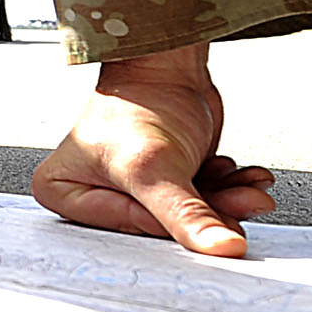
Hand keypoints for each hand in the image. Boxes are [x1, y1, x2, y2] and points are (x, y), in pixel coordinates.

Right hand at [31, 44, 276, 255]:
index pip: (126, 230)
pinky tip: (243, 178)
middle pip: (159, 226)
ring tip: (248, 191)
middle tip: (242, 207)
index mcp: (63, 192)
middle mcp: (93, 192)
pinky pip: (200, 200)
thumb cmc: (138, 98)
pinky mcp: (163, 180)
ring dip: (226, 202)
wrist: (168, 62)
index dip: (172, 229)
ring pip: (186, 215)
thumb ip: (186, 215)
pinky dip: (227, 189)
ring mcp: (131, 187)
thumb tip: (220, 249)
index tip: (212, 231)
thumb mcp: (155, 167)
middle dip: (208, 214)